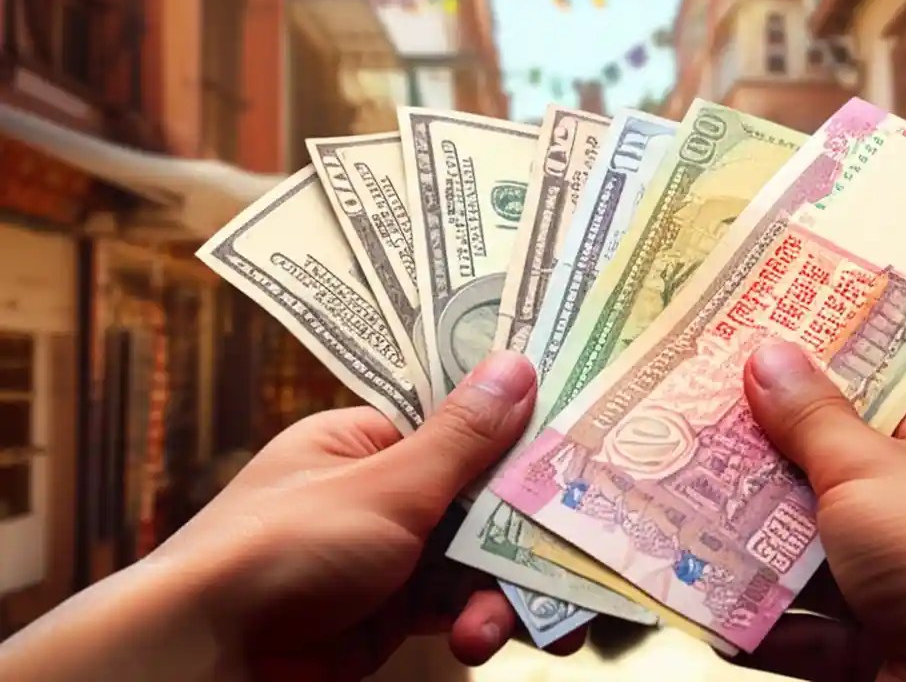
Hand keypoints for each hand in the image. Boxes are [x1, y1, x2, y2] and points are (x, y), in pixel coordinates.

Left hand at [0, 351, 585, 681]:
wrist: (209, 658)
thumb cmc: (282, 549)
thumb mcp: (384, 487)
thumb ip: (461, 439)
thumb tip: (517, 366)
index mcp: (364, 439)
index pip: (456, 421)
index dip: (517, 429)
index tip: (578, 434)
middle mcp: (380, 490)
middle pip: (478, 495)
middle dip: (524, 525)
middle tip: (583, 540)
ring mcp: (388, 553)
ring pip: (476, 557)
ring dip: (502, 587)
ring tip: (517, 618)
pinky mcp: (392, 611)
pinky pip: (455, 605)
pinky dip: (475, 620)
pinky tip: (479, 638)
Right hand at [732, 341, 905, 681]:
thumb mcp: (867, 468)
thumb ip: (810, 419)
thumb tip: (768, 356)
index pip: (888, 419)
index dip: (821, 406)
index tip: (755, 389)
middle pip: (844, 493)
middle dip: (775, 486)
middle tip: (703, 458)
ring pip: (824, 568)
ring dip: (762, 558)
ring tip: (692, 532)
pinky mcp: (889, 652)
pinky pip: (819, 635)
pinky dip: (771, 627)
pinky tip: (717, 614)